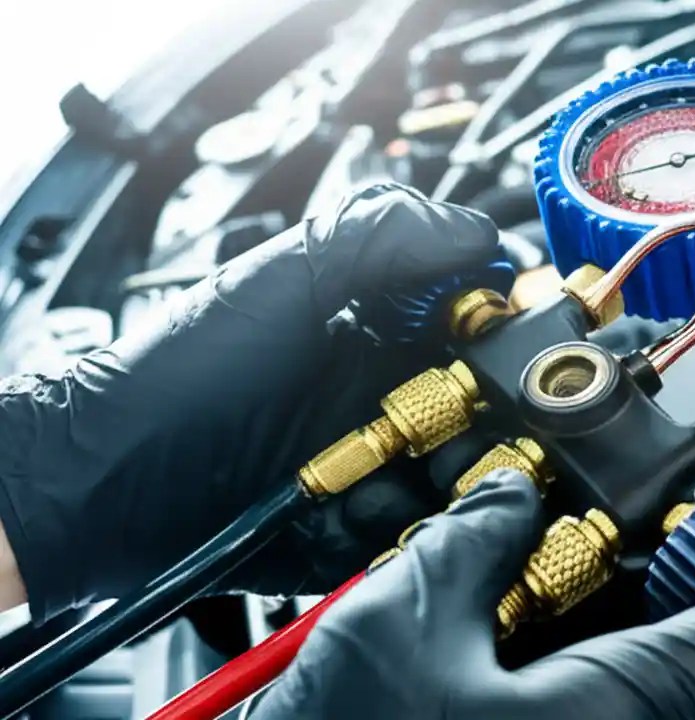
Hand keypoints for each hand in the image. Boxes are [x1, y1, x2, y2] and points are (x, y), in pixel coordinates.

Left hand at [0, 184, 508, 620]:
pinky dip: (405, 524)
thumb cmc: (184, 373)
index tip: (504, 340)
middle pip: (483, 401)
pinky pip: (415, 529)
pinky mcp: (361, 525)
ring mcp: (374, 459)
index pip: (471, 317)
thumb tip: (482, 233)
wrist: (111, 482)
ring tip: (417, 471)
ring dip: (454, 475)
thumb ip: (383, 233)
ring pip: (461, 471)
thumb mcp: (284, 276)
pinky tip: (367, 510)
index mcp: (374, 322)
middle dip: (490, 414)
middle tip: (472, 418)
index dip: (497, 327)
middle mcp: (382, 388)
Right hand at [250, 471, 694, 719]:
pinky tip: (519, 633)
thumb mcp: (402, 619)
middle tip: (632, 530)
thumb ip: (476, 540)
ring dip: (616, 622)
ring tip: (553, 570)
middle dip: (666, 582)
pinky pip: (597, 710)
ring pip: (642, 686)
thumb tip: (506, 503)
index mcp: (616, 714)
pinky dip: (578, 665)